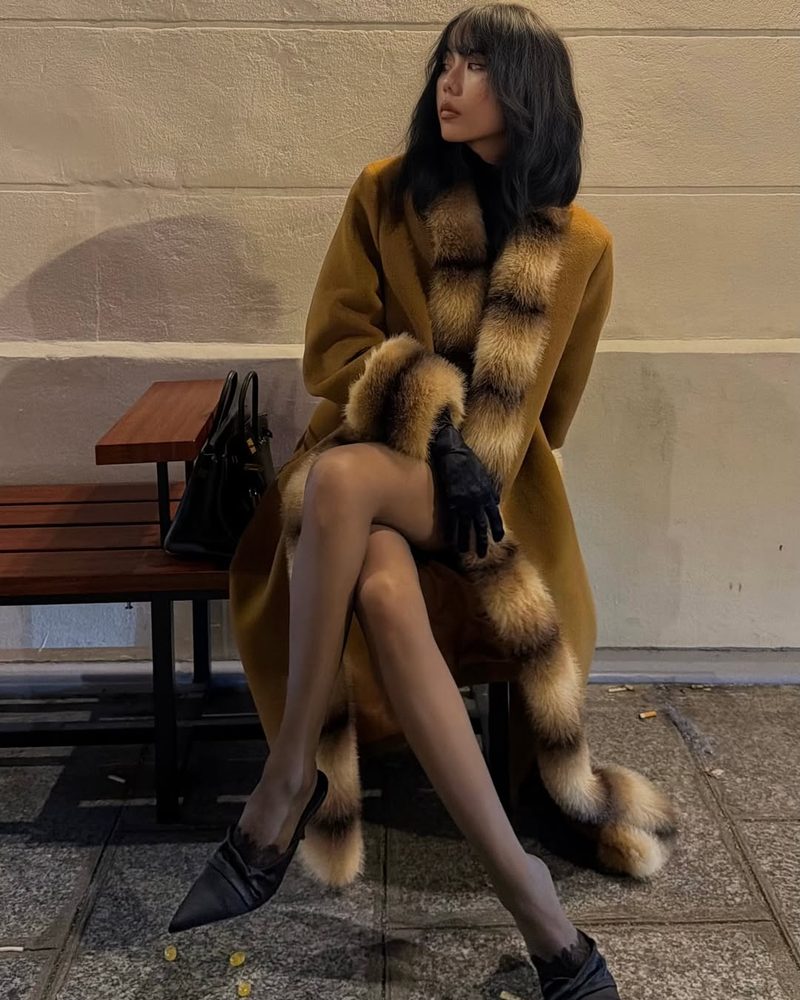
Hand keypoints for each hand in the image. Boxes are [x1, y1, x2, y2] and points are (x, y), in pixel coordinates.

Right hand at [429, 415, 504, 557]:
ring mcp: (464, 502)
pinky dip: (450, 532)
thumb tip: (495, 501)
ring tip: (464, 552)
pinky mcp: (450, 501)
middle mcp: (477, 501)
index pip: (494, 516)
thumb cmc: (468, 460)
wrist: (453, 452)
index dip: (497, 528)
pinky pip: (451, 521)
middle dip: (482, 541)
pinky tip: (449, 542)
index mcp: (487, 494)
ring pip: (466, 527)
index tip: (498, 539)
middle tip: (482, 554)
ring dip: (465, 541)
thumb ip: (490, 489)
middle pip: (481, 526)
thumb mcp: (485, 474)